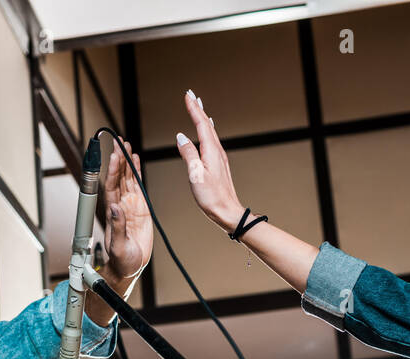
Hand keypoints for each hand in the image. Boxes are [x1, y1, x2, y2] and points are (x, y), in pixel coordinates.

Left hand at [100, 137, 151, 284]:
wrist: (131, 266)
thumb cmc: (121, 259)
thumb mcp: (118, 246)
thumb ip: (117, 227)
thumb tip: (115, 207)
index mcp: (111, 212)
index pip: (110, 186)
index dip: (112, 170)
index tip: (114, 156)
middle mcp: (119, 205)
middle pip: (118, 177)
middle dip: (119, 159)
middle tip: (119, 141)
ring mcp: (130, 205)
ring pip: (127, 178)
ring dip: (127, 162)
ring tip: (127, 145)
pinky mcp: (141, 208)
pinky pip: (138, 186)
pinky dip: (137, 173)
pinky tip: (136, 160)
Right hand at [175, 90, 244, 232]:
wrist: (228, 212)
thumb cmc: (212, 198)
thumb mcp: (195, 175)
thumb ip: (188, 154)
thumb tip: (181, 137)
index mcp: (211, 151)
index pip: (201, 124)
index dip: (194, 109)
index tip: (188, 95)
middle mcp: (217, 152)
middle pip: (207, 125)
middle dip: (198, 108)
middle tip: (192, 95)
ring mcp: (219, 158)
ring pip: (210, 132)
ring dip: (203, 118)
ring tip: (198, 108)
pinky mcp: (219, 165)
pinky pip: (212, 141)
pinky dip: (207, 131)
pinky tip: (207, 132)